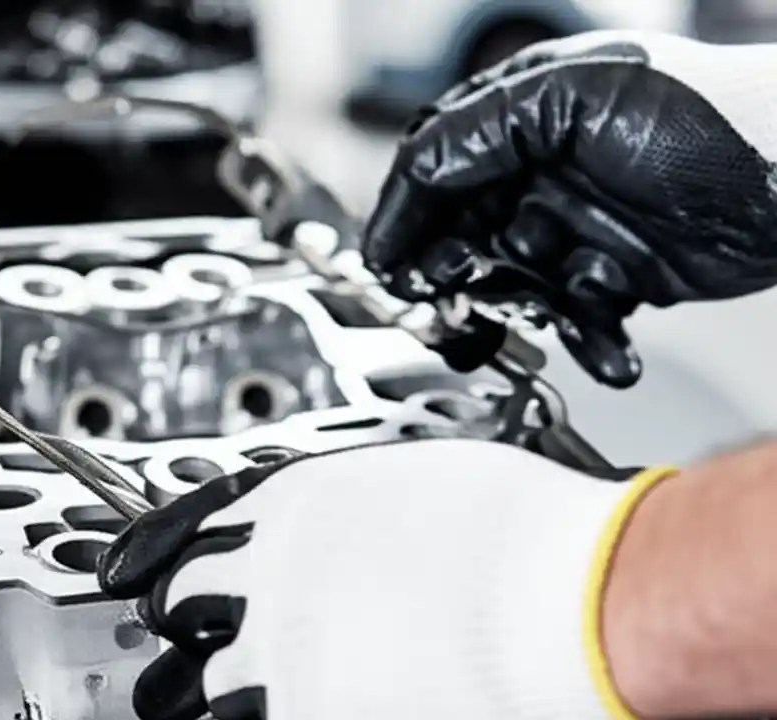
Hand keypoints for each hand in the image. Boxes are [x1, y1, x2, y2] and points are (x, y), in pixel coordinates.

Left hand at [99, 440, 651, 718]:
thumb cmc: (514, 532)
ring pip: (194, 684)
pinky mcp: (305, 713)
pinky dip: (240, 714)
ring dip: (183, 690)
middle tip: (164, 631)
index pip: (181, 530)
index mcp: (287, 506)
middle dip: (168, 621)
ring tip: (174, 698)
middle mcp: (266, 579)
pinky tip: (247, 711)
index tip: (129, 568)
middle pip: (175, 606)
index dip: (151, 551)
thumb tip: (347, 520)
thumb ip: (347, 508)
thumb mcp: (408, 482)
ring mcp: (280, 654)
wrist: (565, 599)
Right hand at [363, 31, 776, 387]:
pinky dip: (587, 340)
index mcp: (529, 110)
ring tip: (544, 315)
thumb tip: (411, 174)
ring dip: (523, 310)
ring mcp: (581, 222)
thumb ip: (479, 130)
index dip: (405, 214)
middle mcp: (548, 167)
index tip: (386, 260)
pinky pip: (576, 316)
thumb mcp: (576, 95)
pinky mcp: (618, 273)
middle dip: (457, 270)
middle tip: (451, 296)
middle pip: (467, 230)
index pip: (439, 163)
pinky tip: (608, 350)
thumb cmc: (714, 116)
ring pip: (516, 282)